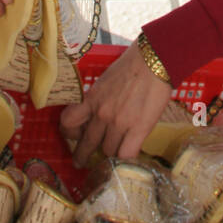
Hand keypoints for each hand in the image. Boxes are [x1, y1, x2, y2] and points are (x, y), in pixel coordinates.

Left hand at [60, 43, 172, 165]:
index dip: (69, 132)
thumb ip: (99, 99)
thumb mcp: (106, 80)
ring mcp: (119, 123)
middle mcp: (102, 114)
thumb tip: (97, 114)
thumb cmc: (132, 65)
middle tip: (80, 162)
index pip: (69, 122)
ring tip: (113, 154)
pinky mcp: (138, 129)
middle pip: (86, 144)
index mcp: (92, 99)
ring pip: (108, 151)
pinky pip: (126, 155)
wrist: (154, 61)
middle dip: (82, 156)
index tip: (72, 135)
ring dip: (110, 152)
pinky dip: (125, 158)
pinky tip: (127, 157)